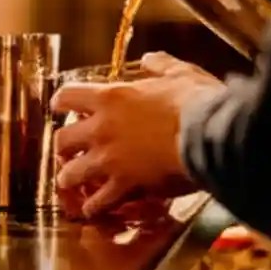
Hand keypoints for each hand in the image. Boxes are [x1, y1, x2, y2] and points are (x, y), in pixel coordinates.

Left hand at [51, 53, 223, 218]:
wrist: (210, 134)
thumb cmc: (196, 101)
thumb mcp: (179, 73)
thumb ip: (159, 66)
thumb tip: (149, 60)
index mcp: (111, 98)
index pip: (68, 96)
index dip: (61, 102)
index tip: (60, 107)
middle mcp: (102, 128)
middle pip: (62, 139)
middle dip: (62, 146)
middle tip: (66, 150)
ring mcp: (110, 159)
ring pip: (72, 174)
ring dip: (69, 178)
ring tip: (69, 181)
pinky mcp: (125, 184)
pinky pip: (100, 201)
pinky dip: (93, 206)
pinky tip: (91, 209)